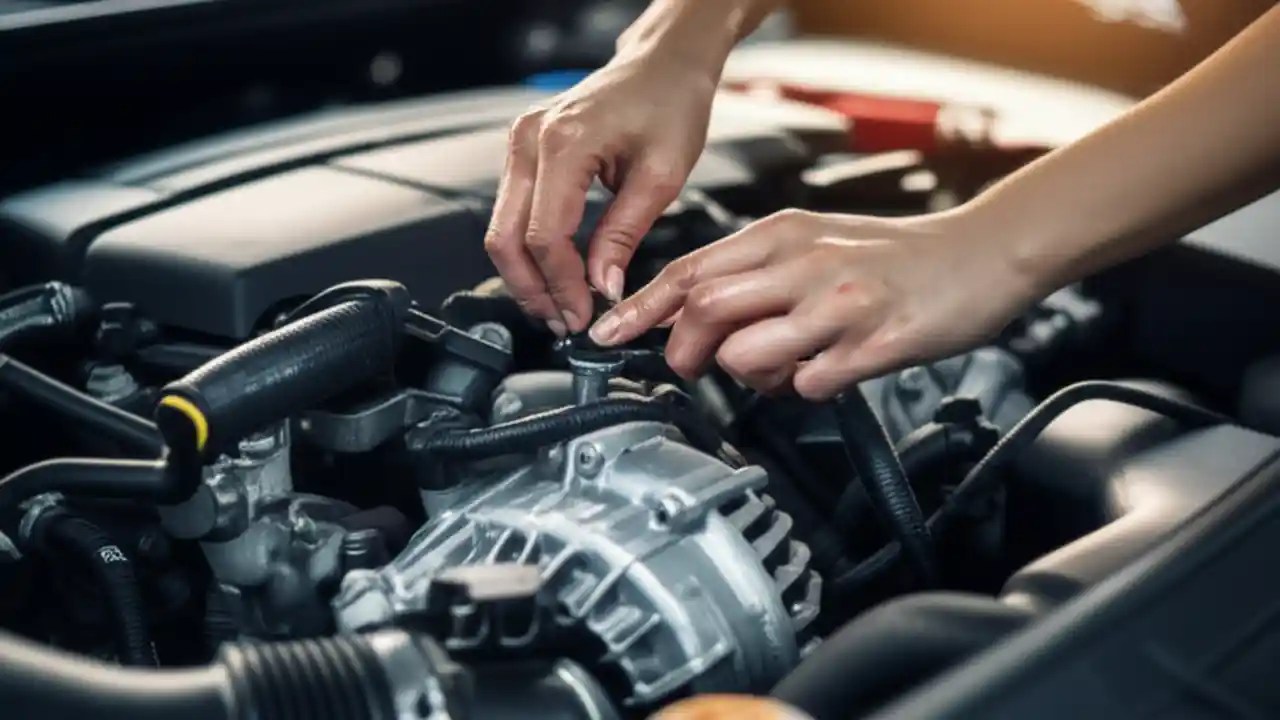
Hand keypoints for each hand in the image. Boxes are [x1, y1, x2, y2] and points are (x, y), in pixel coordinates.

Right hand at [483, 52, 716, 335]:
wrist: (662, 63)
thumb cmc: (670, 103)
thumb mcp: (662, 175)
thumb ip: (625, 234)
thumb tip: (602, 288)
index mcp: (564, 142)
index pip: (544, 235)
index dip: (561, 285)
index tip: (582, 315)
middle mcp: (529, 139)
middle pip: (505, 237)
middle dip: (532, 289)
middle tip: (562, 323)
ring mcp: (519, 142)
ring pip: (501, 228)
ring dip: (526, 274)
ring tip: (558, 306)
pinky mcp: (523, 149)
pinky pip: (511, 210)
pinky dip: (528, 248)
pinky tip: (554, 272)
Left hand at [588, 208, 1041, 399]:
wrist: (980, 254)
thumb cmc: (894, 255)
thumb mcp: (813, 242)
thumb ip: (754, 273)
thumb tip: (693, 313)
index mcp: (782, 235)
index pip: (690, 269)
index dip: (641, 307)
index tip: (608, 333)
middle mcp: (805, 264)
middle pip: (706, 310)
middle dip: (687, 350)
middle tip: (696, 366)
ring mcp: (841, 304)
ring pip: (749, 354)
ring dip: (749, 377)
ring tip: (780, 369)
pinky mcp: (876, 342)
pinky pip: (810, 383)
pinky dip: (803, 389)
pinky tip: (826, 372)